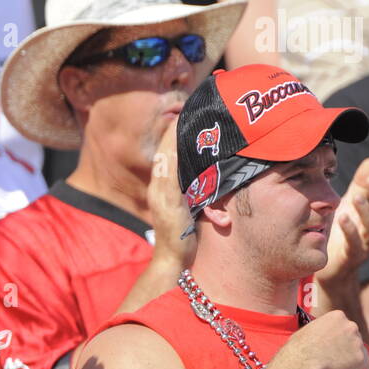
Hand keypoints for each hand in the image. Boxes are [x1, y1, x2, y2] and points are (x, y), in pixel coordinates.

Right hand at [147, 116, 194, 266]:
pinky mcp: (168, 203)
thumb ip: (194, 192)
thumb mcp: (189, 209)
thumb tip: (209, 175)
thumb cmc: (185, 239)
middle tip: (186, 105)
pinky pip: (169, 174)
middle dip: (172, 127)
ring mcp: (161, 195)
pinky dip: (173, 156)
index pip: (166, 152)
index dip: (173, 131)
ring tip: (184, 115)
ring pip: (165, 158)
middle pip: (163, 150)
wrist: (173, 263)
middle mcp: (158, 187)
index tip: (186, 111)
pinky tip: (180, 141)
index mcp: (162, 187)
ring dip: (172, 136)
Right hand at [280, 310, 368, 368]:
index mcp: (338, 316)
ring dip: (350, 363)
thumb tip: (325, 337)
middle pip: (354, 340)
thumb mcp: (310, 329)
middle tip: (332, 360)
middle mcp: (351, 326)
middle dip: (345, 350)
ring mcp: (358, 342)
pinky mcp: (362, 358)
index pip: (345, 328)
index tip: (329, 349)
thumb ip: (324, 330)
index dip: (338, 340)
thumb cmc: (299, 347)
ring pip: (361, 354)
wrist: (302, 362)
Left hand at [318, 157, 368, 284]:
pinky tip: (342, 218)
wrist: (331, 266)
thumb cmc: (344, 230)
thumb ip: (362, 183)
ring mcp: (366, 245)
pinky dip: (350, 231)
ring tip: (356, 197)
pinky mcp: (351, 256)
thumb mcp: (352, 204)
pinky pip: (354, 244)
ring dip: (365, 211)